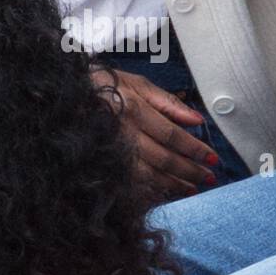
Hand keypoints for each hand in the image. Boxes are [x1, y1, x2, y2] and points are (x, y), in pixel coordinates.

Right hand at [90, 68, 216, 198]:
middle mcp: (122, 132)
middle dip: (189, 170)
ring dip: (172, 184)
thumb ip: (167, 102)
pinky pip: (127, 180)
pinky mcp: (99, 160)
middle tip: (208, 178)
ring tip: (191, 188)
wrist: (63, 94)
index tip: (212, 158)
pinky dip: (147, 188)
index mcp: (134, 109)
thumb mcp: (136, 83)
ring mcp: (109, 149)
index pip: (172, 135)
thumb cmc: (101, 85)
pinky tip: (162, 191)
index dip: (194, 149)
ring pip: (146, 173)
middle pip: (163, 158)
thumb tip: (197, 121)